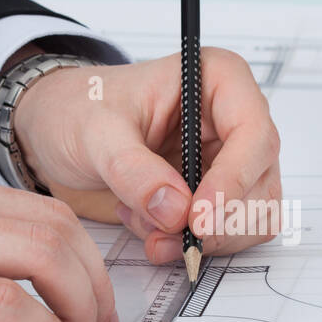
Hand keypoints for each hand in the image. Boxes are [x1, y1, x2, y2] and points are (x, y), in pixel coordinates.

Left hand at [13, 48, 282, 263]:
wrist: (61, 128)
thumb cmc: (79, 109)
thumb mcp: (95, 132)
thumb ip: (133, 170)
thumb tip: (176, 210)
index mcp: (220, 79)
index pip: (254, 134)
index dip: (233, 182)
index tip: (197, 220)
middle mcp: (236, 117)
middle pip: (260, 181)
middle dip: (216, 221)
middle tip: (165, 239)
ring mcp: (233, 158)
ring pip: (252, 215)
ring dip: (201, 238)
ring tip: (144, 224)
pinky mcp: (222, 192)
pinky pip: (228, 232)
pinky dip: (192, 243)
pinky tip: (149, 224)